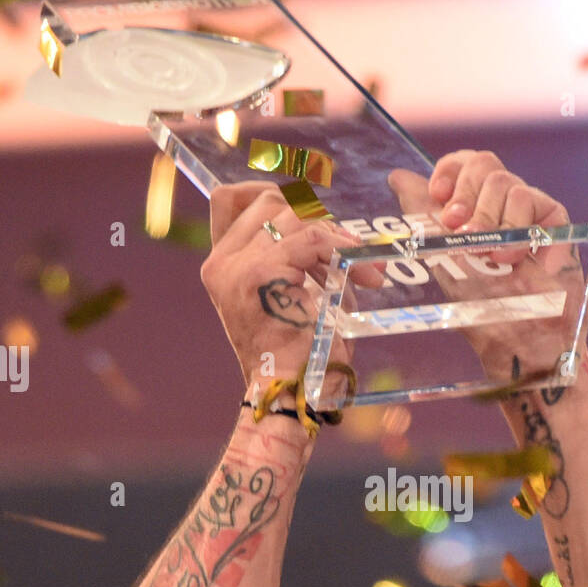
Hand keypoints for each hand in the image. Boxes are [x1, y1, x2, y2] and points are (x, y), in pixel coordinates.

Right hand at [201, 181, 383, 385]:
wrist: (293, 397)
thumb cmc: (300, 357)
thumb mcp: (291, 298)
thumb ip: (293, 259)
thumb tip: (325, 222)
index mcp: (221, 267)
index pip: (229, 199)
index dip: (267, 189)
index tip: (307, 204)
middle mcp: (222, 264)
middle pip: (269, 201)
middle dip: (315, 219)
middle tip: (346, 252)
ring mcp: (237, 267)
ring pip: (294, 217)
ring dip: (336, 240)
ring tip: (360, 272)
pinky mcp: (261, 274)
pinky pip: (312, 239)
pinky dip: (345, 253)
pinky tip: (366, 277)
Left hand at [388, 154, 581, 380]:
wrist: (513, 336)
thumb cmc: (477, 303)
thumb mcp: (439, 256)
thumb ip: (420, 214)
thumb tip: (397, 176)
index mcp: (473, 205)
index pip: (465, 162)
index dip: (450, 171)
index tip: (438, 197)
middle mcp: (502, 202)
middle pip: (486, 164)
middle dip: (467, 199)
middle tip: (462, 235)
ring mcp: (531, 211)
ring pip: (510, 185)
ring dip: (495, 226)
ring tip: (495, 261)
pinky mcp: (557, 225)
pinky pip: (540, 206)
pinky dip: (526, 235)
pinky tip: (522, 262)